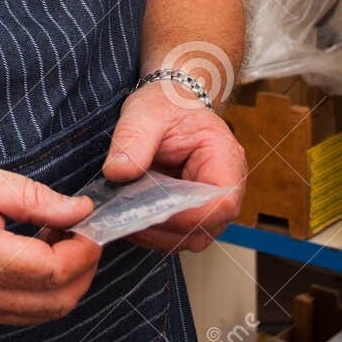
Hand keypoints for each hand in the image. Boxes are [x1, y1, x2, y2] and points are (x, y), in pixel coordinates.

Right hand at [0, 160, 101, 326]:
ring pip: (48, 311)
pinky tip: (41, 258)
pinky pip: (28, 313)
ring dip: (69, 282)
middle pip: (60, 298)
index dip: (85, 248)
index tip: (92, 223)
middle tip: (84, 232)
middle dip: (85, 267)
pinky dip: (48, 291)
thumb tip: (80, 211)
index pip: (55, 269)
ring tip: (63, 243)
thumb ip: (36, 198)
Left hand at [103, 81, 246, 252]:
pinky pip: (175, 233)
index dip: (189, 216)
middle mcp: (224, 187)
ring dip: (155, 235)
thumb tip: (118, 172)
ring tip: (122, 219)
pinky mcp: (190, 211)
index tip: (150, 212)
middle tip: (125, 218)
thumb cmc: (167, 104)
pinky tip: (127, 218)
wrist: (170, 103)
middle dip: (163, 230)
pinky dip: (151, 231)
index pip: (221, 203)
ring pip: (188, 238)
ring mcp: (208, 203)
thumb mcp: (146, 112)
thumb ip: (133, 140)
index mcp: (224, 158)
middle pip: (204, 229)